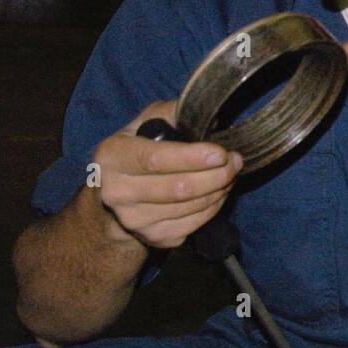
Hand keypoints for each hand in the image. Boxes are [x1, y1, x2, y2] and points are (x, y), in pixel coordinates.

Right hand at [90, 100, 242, 248]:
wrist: (116, 196)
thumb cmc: (136, 151)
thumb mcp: (143, 123)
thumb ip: (170, 113)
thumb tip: (203, 110)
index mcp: (111, 156)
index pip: (155, 159)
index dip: (192, 158)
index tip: (221, 153)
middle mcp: (117, 191)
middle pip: (178, 188)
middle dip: (216, 175)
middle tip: (235, 161)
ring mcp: (134, 219)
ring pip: (190, 207)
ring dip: (219, 190)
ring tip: (228, 174)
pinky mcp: (153, 238)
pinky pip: (194, 224)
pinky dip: (214, 207)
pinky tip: (217, 192)